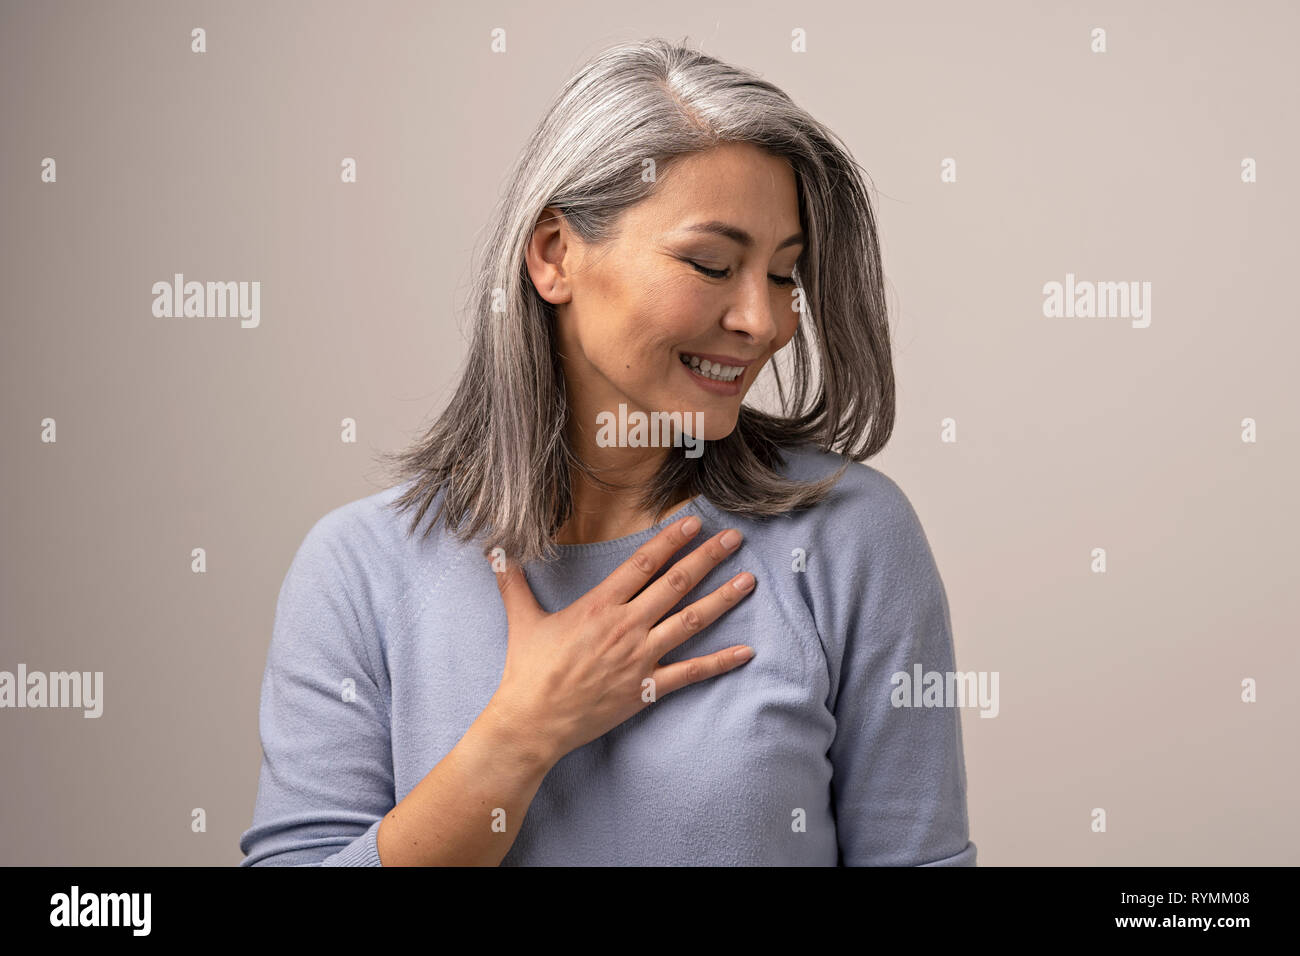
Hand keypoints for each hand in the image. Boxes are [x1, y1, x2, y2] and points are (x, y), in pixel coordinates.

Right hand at [486, 514, 755, 764]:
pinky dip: (720, 662)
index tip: (694, 522)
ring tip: (748, 580)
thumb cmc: (528, 670)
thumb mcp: (522, 618)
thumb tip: (495, 549)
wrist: (533, 722)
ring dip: (722, 599)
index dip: (671, 540)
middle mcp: (625, 626)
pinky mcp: (647, 687)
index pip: (643, 563)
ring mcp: (640, 657)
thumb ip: (513, 580)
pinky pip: (691, 672)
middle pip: (676, 584)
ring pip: (690, 621)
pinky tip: (746, 651)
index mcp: (599, 605)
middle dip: (707, 558)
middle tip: (734, 538)